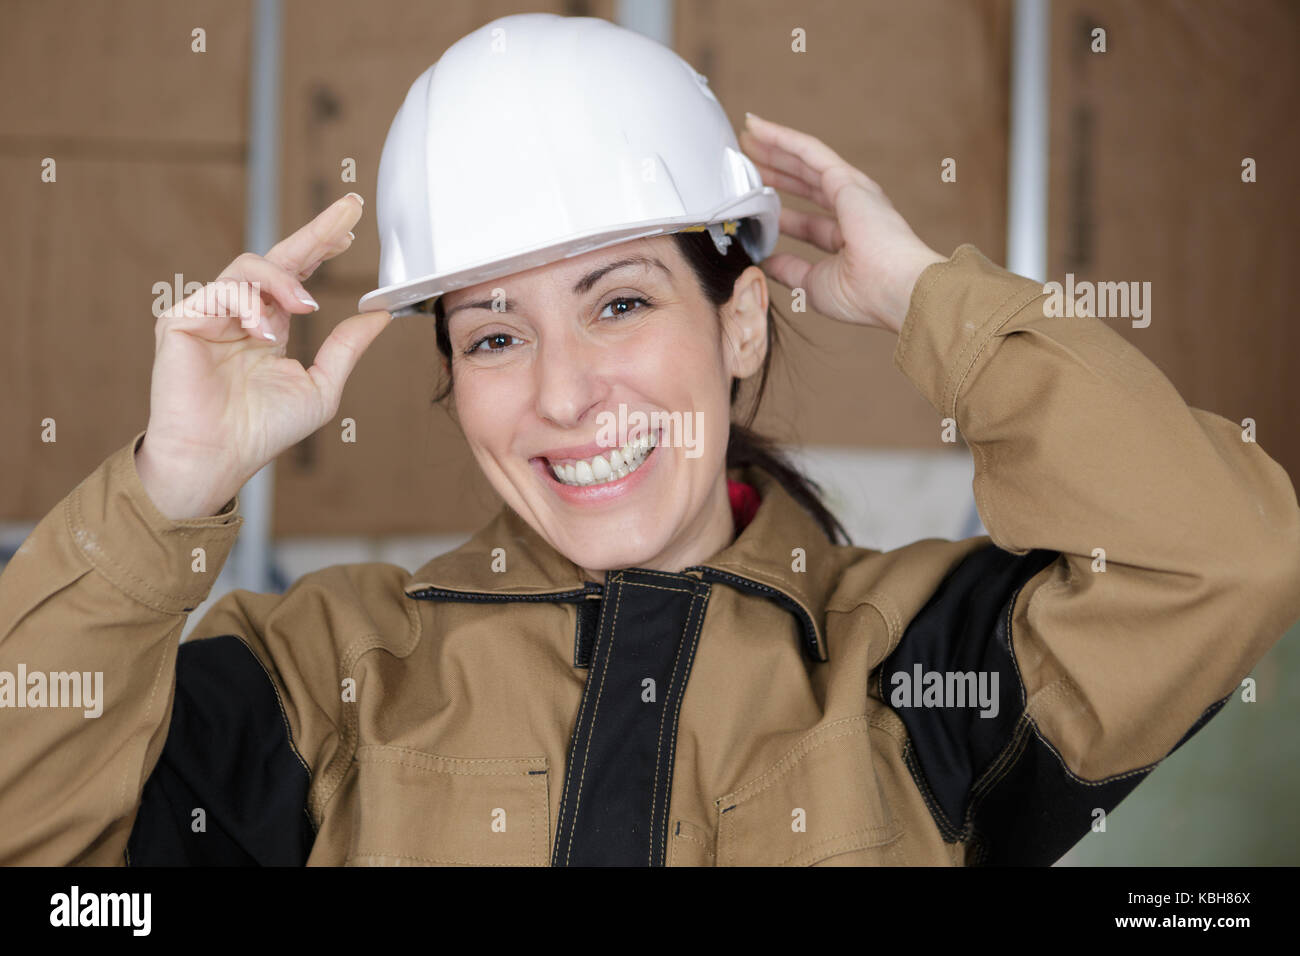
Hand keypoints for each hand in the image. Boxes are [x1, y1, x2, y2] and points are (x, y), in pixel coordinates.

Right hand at [135, 193, 391, 518]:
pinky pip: (222, 290)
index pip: (296, 275)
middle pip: (276, 256)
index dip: (322, 247)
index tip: (352, 227)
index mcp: (268, 326)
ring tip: (305, 308)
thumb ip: (346, 347)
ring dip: (284, 282)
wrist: (217, 458)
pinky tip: (263, 333)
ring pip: (249, 267)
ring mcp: (207, 313)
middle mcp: (238, 314)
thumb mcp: (321, 386)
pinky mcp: (180, 319)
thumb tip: (380, 315)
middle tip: (350, 210)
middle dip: (315, 231)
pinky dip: (250, 306)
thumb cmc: (262, 430)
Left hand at [739, 112, 945, 333]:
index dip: (781, 214)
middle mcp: (853, 210)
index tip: (755, 210)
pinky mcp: (846, 178)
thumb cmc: (864, 295)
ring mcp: (851, 191)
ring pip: (805, 161)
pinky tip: (758, 127)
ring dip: (774, 147)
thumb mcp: (813, 284)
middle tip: (745, 161)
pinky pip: (808, 151)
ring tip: (746, 135)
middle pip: (804, 185)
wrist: (893, 287)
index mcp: (849, 240)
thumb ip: (790, 269)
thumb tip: (767, 263)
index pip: (807, 222)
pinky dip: (782, 137)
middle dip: (775, 172)